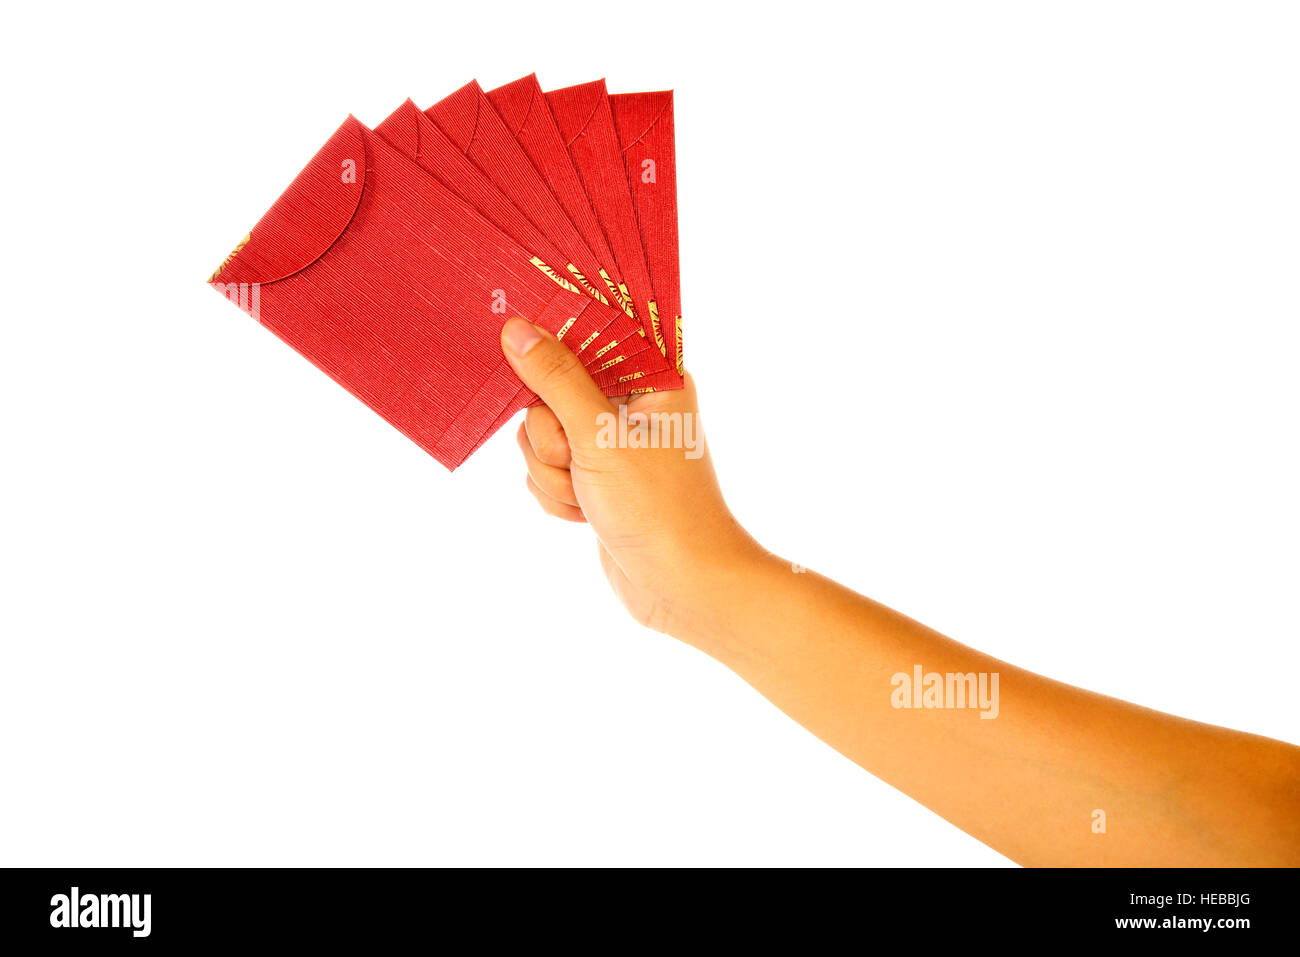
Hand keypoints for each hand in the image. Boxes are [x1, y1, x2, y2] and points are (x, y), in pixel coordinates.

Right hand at [501, 318, 760, 637]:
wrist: (683, 586)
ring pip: (541, 437)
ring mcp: (612, 445)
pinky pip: (547, 471)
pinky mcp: (596, 480)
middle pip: (550, 392)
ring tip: (588, 497)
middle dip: (552, 437)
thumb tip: (517, 330)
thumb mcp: (600, 436)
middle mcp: (632, 405)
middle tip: (577, 460)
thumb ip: (555, 379)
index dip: (554, 352)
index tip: (528, 361)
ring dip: (553, 473)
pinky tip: (585, 515)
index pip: (588, 338)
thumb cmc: (658, 507)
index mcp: (652, 377)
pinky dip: (557, 496)